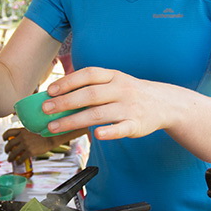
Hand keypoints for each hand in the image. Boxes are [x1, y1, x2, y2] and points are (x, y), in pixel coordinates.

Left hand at [2, 127, 62, 163]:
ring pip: (13, 152)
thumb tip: (20, 137)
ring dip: (10, 157)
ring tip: (10, 159)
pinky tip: (19, 162)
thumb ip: (25, 132)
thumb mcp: (32, 129)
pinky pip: (21, 158)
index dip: (4, 136)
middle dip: (6, 149)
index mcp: (22, 130)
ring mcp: (26, 144)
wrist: (51, 138)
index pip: (9, 132)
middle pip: (9, 144)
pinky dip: (18, 161)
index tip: (4, 140)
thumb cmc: (43, 134)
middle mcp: (22, 137)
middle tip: (7, 152)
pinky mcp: (30, 151)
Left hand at [42, 67, 170, 140]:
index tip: (50, 91)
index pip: (88, 75)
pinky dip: (108, 132)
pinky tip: (95, 135)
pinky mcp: (136, 125)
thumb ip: (92, 87)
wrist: (165, 104)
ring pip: (98, 114)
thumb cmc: (131, 93)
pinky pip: (121, 129)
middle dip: (65, 102)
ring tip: (54, 127)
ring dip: (73, 120)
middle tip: (45, 109)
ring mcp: (129, 107)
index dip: (68, 82)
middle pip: (89, 95)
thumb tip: (58, 97)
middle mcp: (121, 90)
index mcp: (114, 76)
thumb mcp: (115, 82)